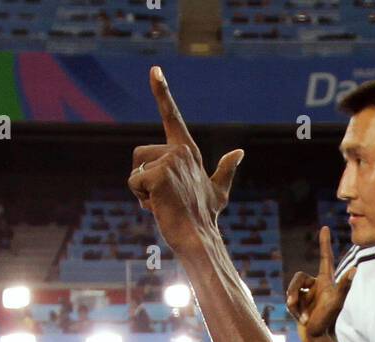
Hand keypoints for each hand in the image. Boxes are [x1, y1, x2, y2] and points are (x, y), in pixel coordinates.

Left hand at [128, 68, 243, 251]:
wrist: (199, 238)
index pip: (172, 117)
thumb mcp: (219, 191)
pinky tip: (158, 207)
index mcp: (188, 150)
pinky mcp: (158, 175)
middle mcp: (180, 151)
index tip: (154, 69)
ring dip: (141, 190)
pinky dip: (140, 199)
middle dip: (142, 178)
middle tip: (163, 198)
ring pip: (135, 170)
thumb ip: (226, 170)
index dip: (162, 91)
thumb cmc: (205, 217)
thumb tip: (240, 152)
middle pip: (139, 154)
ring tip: (162, 203)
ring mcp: (170, 162)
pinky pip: (134, 183)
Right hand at [285, 226, 356, 341]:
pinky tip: (302, 320)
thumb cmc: (329, 321)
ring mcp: (308, 294)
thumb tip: (354, 270)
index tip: (325, 228)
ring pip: (292, 289)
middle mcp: (317, 285)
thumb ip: (344, 286)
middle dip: (293, 291)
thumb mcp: (336, 302)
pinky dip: (294, 310)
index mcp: (326, 281)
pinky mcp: (301, 303)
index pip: (325, 258)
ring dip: (294, 304)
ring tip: (302, 317)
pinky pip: (291, 299)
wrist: (319, 340)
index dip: (324, 243)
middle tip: (291, 305)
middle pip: (299, 277)